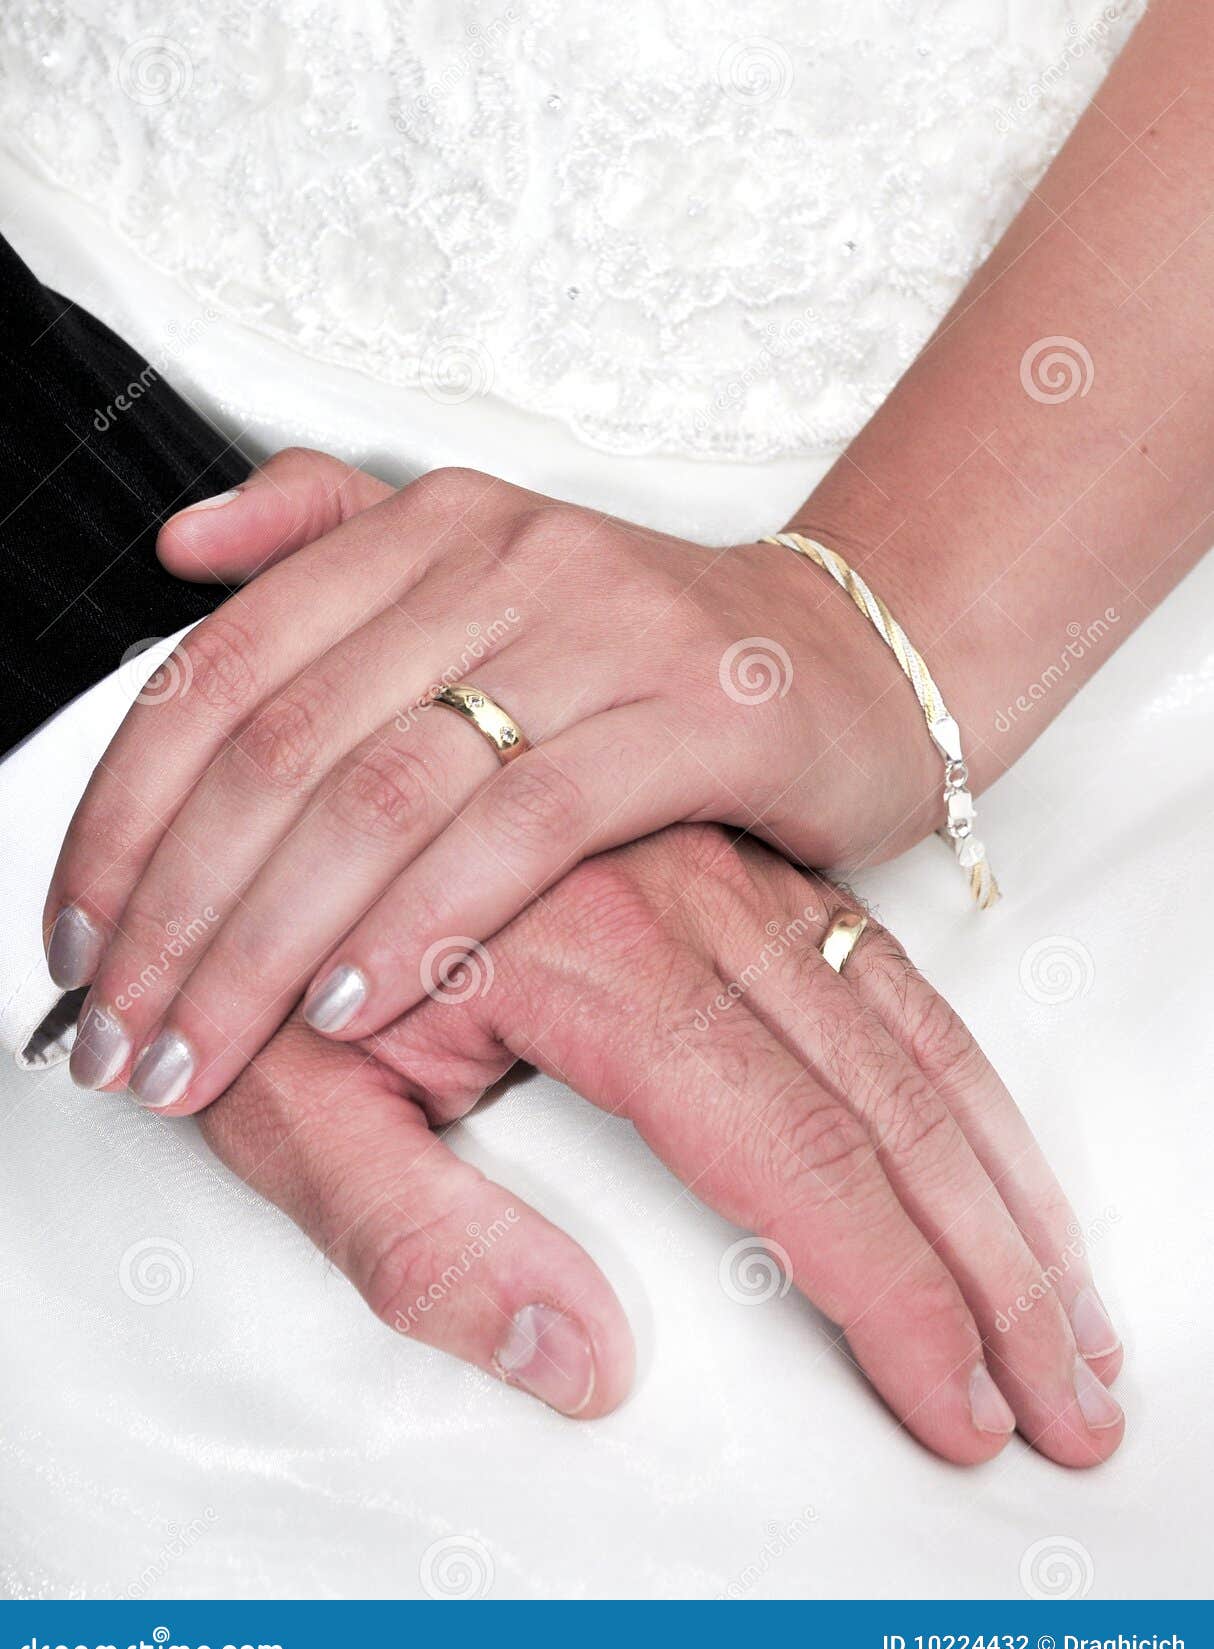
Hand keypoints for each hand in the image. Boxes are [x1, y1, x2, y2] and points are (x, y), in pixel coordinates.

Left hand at [47, 451, 937, 1112]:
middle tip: (124, 1036)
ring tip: (208, 1043)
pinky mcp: (698, 716)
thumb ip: (326, 543)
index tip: (78, 945)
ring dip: (270, 937)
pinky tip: (353, 1002)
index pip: (220, 672)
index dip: (122, 818)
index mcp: (424, 529)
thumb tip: (182, 549)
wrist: (848, 659)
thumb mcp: (479, 577)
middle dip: (178, 911)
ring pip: (385, 790)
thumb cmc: (643, 658)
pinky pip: (525, 827)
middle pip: (282, 745)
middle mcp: (501, 559)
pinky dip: (421, 920)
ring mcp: (603, 631)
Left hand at [198, 823, 1122, 1466]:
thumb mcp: (293, 1111)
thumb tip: (581, 1362)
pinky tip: (995, 1165)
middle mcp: (686, 897)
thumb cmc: (271, 969)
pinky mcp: (737, 879)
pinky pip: (883, 980)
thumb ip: (418, 1243)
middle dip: (990, 1265)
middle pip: (884, 1098)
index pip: (786, 1150)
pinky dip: (959, 1089)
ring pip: (907, 1032)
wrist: (272, 804)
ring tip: (1066, 1309)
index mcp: (589, 949)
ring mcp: (723, 878)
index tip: (954, 1403)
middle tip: (1064, 1399)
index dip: (888, 1294)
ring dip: (1001, 1180)